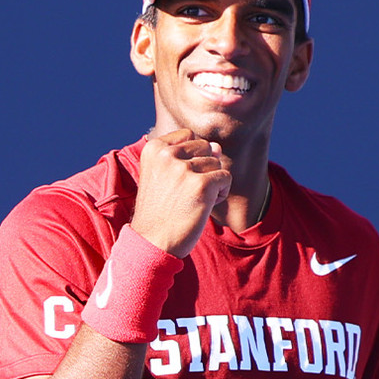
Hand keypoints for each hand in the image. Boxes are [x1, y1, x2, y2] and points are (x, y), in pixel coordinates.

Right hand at [132, 129, 230, 257]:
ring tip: (193, 201)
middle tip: (186, 193)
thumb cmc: (160, 211)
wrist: (152, 242)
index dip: (191, 158)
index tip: (176, 180)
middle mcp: (166, 154)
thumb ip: (189, 157)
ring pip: (216, 163)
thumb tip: (217, 146)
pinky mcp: (201, 184)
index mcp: (153, 148)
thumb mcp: (164, 177)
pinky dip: (221, 193)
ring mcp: (183, 169)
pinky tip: (204, 206)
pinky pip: (226, 177)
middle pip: (205, 147)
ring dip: (212, 183)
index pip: (189, 136)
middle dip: (203, 169)